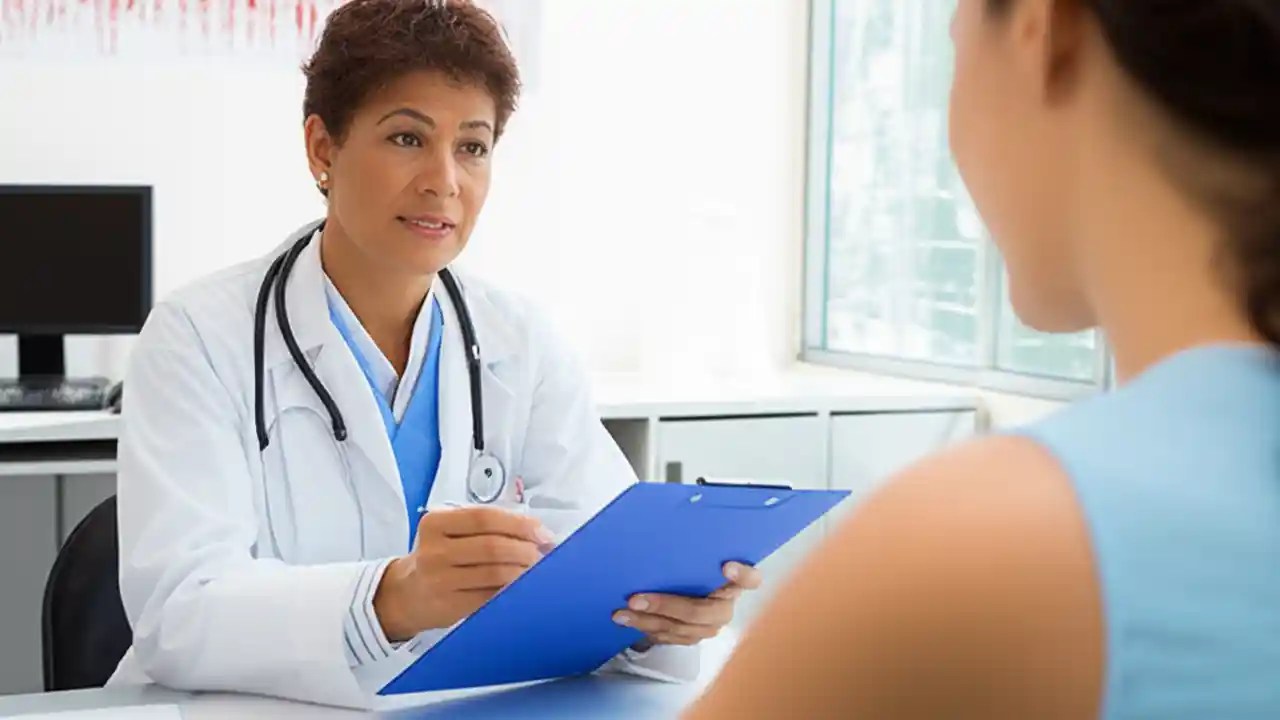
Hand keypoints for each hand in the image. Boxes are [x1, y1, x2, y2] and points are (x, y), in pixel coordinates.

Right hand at [374, 507, 554, 640]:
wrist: (406, 594)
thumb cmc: (439, 558)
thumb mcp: (450, 533)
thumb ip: (487, 526)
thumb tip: (536, 531)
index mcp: (435, 523)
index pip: (485, 517)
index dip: (519, 524)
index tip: (542, 532)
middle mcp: (433, 550)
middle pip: (493, 546)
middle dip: (527, 550)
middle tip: (544, 554)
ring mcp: (438, 580)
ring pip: (495, 574)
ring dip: (524, 572)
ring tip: (537, 571)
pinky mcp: (448, 605)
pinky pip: (490, 597)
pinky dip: (511, 591)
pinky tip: (521, 588)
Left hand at [612, 562, 763, 645]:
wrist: (689, 587)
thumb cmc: (693, 568)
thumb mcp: (696, 557)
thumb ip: (694, 550)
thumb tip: (665, 527)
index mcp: (734, 582)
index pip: (751, 579)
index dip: (742, 575)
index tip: (726, 566)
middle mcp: (725, 607)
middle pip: (699, 612)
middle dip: (665, 606)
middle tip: (637, 598)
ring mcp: (709, 626)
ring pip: (680, 629)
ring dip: (647, 620)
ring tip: (623, 612)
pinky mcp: (693, 637)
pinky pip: (670, 637)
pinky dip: (647, 628)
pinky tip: (629, 620)